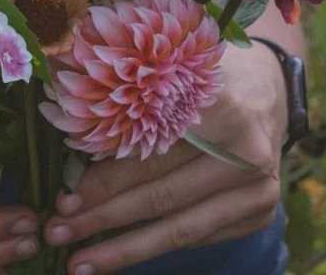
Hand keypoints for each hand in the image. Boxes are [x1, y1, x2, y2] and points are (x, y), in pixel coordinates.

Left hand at [42, 41, 286, 274]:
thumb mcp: (170, 69)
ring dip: (124, 247)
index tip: (64, 196)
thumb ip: (128, 96)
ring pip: (179, 227)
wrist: (268, 89)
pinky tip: (114, 253)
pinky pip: (196, 236)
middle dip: (105, 216)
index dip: (107, 177)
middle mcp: (247, 151)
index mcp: (224, 106)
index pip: (154, 151)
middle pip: (163, 194)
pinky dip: (152, 246)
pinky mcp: (259, 214)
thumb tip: (62, 116)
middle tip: (57, 230)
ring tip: (79, 261)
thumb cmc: (202, 74)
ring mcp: (259, 188)